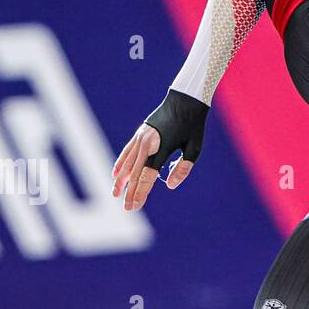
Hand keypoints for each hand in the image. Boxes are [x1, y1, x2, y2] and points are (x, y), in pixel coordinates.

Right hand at [111, 90, 207, 210]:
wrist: (185, 100)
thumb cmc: (192, 126)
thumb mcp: (194, 148)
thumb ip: (183, 168)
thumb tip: (170, 186)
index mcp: (161, 149)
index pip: (147, 176)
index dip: (141, 192)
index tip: (135, 205)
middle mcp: (147, 144)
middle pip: (135, 173)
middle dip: (130, 191)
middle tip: (126, 207)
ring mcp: (141, 138)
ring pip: (128, 162)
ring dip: (121, 179)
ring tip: (115, 192)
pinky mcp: (140, 134)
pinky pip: (127, 151)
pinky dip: (121, 163)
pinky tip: (116, 173)